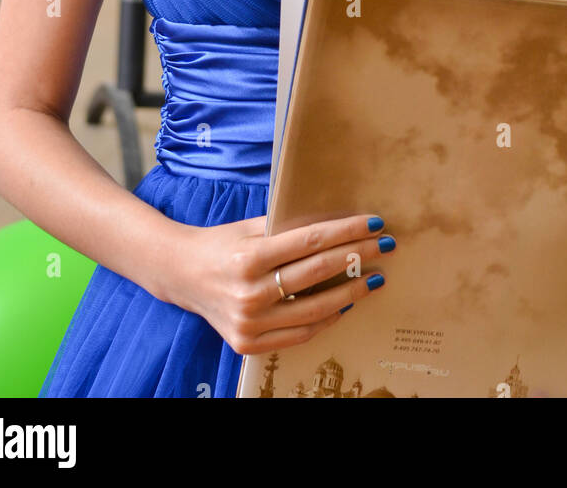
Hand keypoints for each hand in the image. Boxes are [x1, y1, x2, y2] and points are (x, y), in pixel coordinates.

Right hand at [165, 211, 394, 354]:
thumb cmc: (222, 243)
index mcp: (249, 257)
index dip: (345, 232)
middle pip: (317, 274)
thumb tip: (336, 223)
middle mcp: (248, 293)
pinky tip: (346, 303)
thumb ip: (287, 227)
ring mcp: (249, 323)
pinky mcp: (248, 343)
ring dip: (351, 292)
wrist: (181, 275)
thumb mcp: (250, 226)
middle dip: (357, 257)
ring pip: (314, 310)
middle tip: (385, 246)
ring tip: (373, 277)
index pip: (310, 242)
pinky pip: (299, 333)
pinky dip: (327, 318)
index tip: (374, 224)